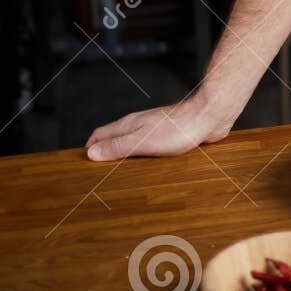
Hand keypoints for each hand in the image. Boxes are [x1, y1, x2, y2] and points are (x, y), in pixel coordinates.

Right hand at [85, 93, 234, 161]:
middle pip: (113, 138)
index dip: (89, 149)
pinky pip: (149, 146)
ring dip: (122, 155)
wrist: (209, 116)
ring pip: (131, 142)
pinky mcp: (169, 135)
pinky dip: (141, 156)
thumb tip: (91, 154)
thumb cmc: (178, 129)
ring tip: (118, 174)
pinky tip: (146, 167)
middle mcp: (138, 125)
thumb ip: (118, 146)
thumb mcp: (143, 141)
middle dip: (103, 153)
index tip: (81, 166)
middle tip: (97, 174)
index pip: (99, 135)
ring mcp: (153, 129)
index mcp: (128, 125)